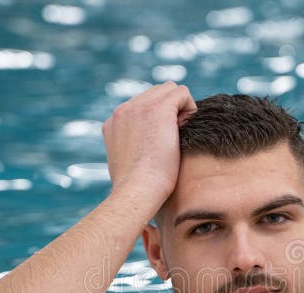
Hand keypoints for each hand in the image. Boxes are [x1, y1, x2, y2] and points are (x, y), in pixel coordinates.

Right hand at [101, 81, 196, 203]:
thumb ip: (133, 151)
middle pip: (156, 93)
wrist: (137, 192)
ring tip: (182, 132)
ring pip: (169, 89)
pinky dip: (190, 107)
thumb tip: (144, 154)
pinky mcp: (157, 109)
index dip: (159, 119)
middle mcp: (123, 111)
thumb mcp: (129, 168)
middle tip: (177, 136)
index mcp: (114, 124)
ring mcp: (138, 108)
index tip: (164, 140)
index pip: (142, 106)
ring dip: (180, 107)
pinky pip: (181, 92)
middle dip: (170, 110)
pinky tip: (188, 127)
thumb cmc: (137, 190)